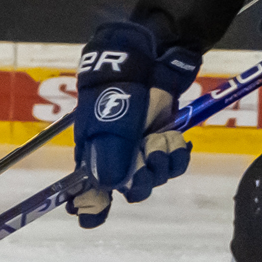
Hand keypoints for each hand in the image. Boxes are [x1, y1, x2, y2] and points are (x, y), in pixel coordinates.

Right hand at [70, 22, 200, 227]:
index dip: (90, 205)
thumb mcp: (110, 111)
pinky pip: (171, 164)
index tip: (96, 210)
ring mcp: (141, 148)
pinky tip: (176, 140)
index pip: (84, 191)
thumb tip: (111, 185)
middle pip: (125, 189)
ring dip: (160, 165)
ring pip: (151, 179)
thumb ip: (111, 147)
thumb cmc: (123, 78)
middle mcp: (114, 154)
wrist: (154, 52)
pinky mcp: (164, 140)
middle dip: (139, 179)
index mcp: (91, 149)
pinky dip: (176, 156)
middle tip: (147, 154)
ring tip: (163, 139)